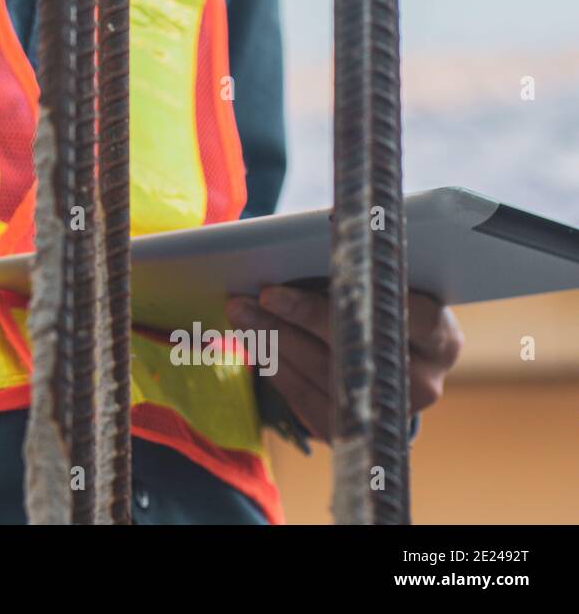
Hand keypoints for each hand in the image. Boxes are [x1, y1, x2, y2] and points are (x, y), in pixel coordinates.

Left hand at [225, 286, 463, 439]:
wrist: (398, 361)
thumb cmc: (386, 308)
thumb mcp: (386, 289)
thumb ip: (356, 275)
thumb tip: (291, 252)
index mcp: (440, 339)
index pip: (386, 316)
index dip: (330, 303)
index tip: (276, 290)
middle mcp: (423, 382)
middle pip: (347, 347)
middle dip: (291, 320)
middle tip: (251, 298)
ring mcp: (389, 411)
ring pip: (320, 373)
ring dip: (273, 341)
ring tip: (241, 313)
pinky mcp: (356, 431)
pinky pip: (306, 398)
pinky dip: (276, 367)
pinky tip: (257, 342)